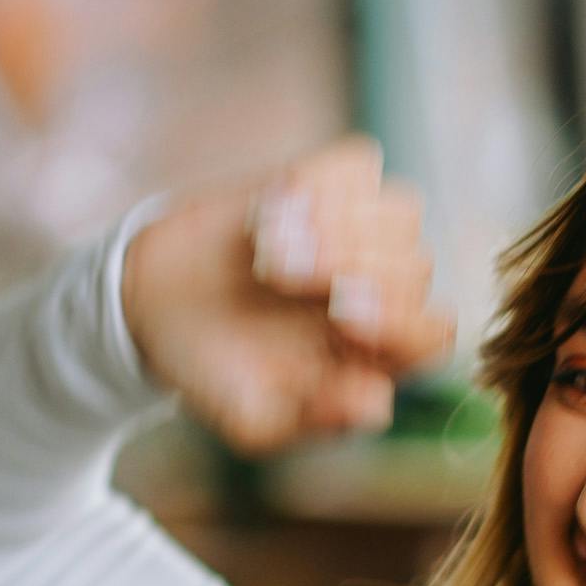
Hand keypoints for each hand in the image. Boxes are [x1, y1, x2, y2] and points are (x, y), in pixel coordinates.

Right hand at [119, 136, 456, 457]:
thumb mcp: (251, 419)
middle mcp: (384, 292)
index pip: (431, 336)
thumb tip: (378, 405)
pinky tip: (272, 206)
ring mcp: (362, 234)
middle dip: (350, 265)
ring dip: (337, 225)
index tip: (341, 314)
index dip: (400, 322)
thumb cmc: (214, 372)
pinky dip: (321, 180)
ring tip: (269, 245)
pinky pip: (359, 165)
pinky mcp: (329, 185)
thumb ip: (315, 420)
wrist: (154, 306)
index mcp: (380, 355)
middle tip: (275, 272)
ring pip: (400, 213)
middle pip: (415, 267)